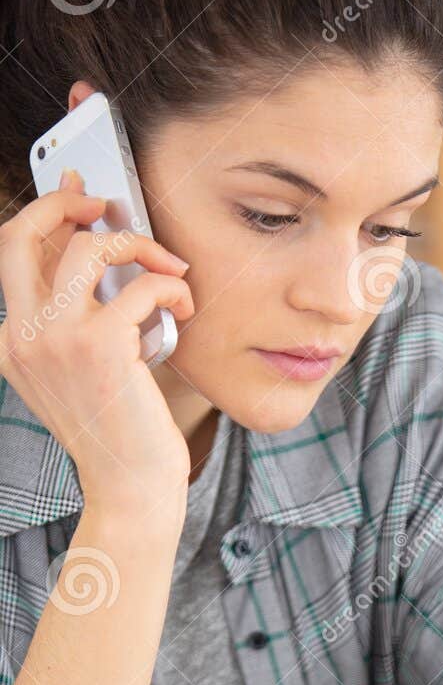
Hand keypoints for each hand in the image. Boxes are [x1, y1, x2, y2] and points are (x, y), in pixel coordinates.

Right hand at [0, 168, 194, 522]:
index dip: (47, 214)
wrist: (131, 490)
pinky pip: (143, 286)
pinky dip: (172, 288)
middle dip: (67, 202)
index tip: (75, 193)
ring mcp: (56, 339)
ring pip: (89, 247)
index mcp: (11, 344)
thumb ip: (80, 319)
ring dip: (139, 246)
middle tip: (106, 204)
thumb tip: (100, 255)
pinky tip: (184, 307)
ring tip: (169, 270)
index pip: (16, 256)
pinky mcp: (102, 346)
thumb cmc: (119, 436)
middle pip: (24, 233)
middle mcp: (23, 337)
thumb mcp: (85, 373)